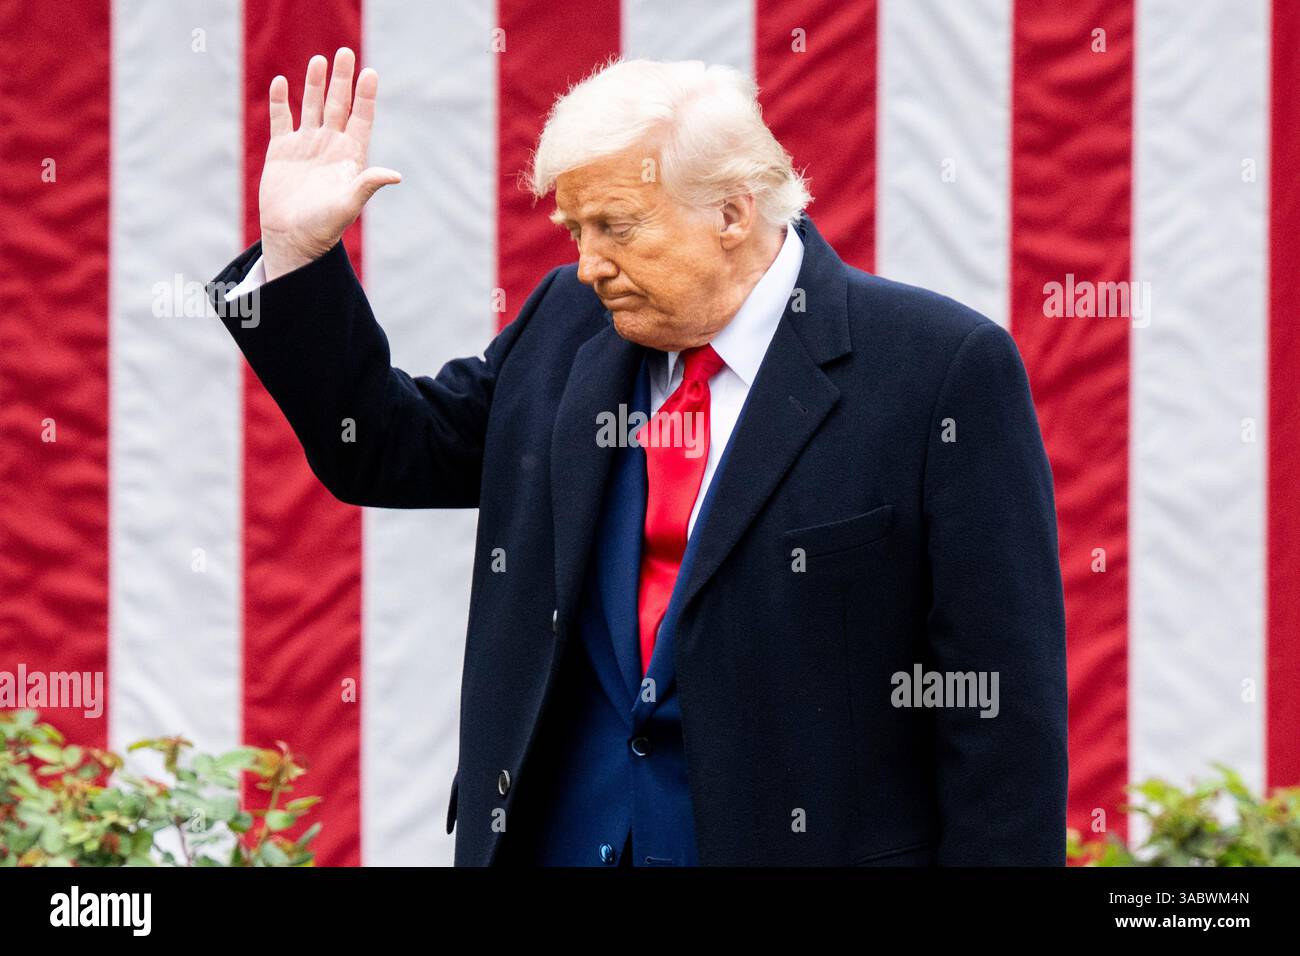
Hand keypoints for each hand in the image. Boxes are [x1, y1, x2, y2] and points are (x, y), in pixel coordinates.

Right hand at [258, 48, 400, 279]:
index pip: (361, 118)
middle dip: (342, 80)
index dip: (366, 96)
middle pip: (338, 105)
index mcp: (350, 156)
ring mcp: (306, 145)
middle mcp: (330, 145)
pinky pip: (282, 119)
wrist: (292, 237)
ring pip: (311, 106)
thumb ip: (367, 185)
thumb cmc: (324, 226)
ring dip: (314, 83)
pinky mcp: (282, 150)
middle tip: (345, 53)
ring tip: (319, 60)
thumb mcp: (349, 204)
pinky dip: (281, 101)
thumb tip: (395, 175)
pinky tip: (280, 82)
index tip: (371, 72)